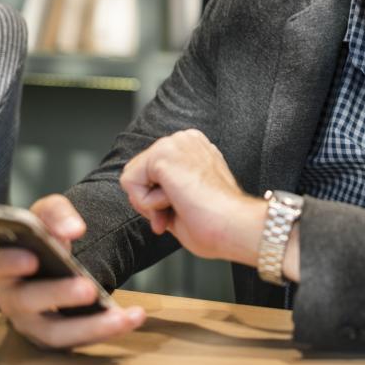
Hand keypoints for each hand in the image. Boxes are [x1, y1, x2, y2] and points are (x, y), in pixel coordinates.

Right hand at [0, 194, 144, 348]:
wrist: (59, 259)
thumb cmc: (45, 236)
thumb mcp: (48, 214)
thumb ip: (57, 213)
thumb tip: (73, 229)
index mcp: (4, 263)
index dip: (8, 262)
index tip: (32, 258)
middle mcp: (13, 297)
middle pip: (25, 301)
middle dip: (58, 295)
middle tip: (88, 289)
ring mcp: (32, 322)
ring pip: (55, 332)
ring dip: (89, 326)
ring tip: (120, 317)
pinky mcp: (56, 336)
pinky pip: (79, 338)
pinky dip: (106, 329)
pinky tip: (132, 317)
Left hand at [120, 129, 259, 262]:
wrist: (233, 224)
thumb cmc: (219, 220)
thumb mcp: (186, 199)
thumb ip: (164, 191)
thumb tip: (138, 195)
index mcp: (195, 148)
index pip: (153, 172)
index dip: (159, 199)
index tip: (179, 211)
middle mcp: (185, 140)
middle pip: (139, 173)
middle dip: (151, 201)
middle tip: (172, 216)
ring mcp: (174, 143)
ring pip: (133, 177)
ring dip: (151, 202)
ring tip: (179, 206)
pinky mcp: (162, 154)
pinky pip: (130, 183)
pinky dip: (147, 203)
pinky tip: (175, 201)